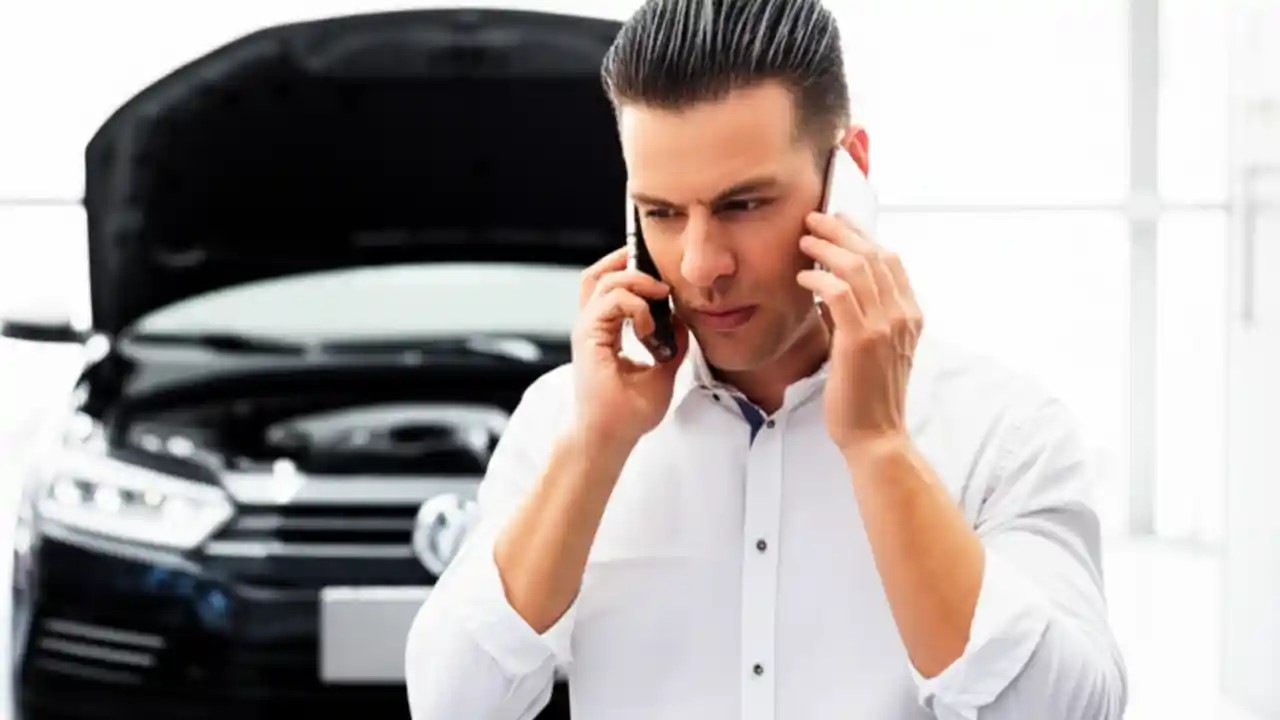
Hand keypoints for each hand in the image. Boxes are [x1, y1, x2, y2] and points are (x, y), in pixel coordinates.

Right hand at [570, 248, 689, 451]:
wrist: (611, 439)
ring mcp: (587, 331)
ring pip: (603, 280)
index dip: (633, 272)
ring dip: (635, 280)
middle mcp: (592, 327)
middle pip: (599, 274)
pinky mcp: (588, 338)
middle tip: (657, 263)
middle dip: (626, 260)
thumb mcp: (662, 372)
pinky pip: (610, 302)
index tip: (662, 274)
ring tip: (660, 292)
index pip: (612, 289)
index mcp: (604, 333)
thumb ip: (671, 344)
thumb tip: (684, 321)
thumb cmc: (629, 414)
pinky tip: (648, 324)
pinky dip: (633, 304)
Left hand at [796, 211, 922, 460]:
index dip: (863, 234)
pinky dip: (819, 277)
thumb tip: (833, 287)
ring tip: (803, 239)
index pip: (890, 259)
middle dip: (842, 230)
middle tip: (814, 218)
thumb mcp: (874, 348)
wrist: (876, 436)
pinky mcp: (861, 340)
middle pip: (874, 254)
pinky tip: (803, 276)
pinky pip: (839, 292)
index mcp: (911, 315)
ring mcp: (886, 327)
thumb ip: (861, 315)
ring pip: (857, 267)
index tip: (838, 221)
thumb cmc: (867, 395)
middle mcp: (904, 315)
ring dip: (827, 247)